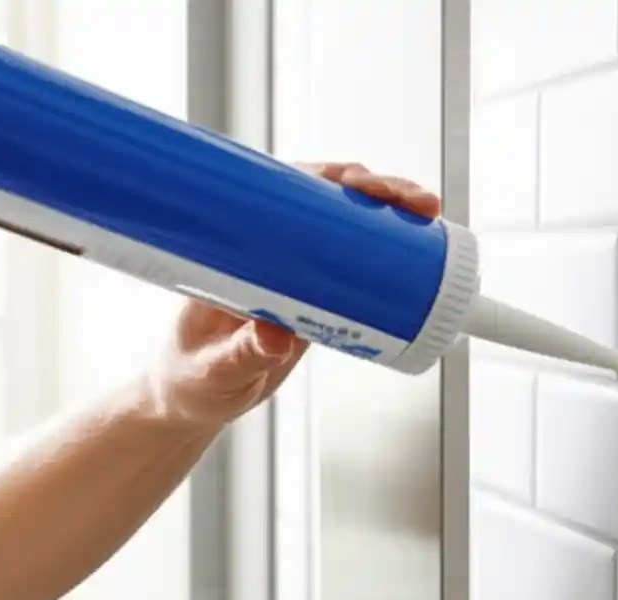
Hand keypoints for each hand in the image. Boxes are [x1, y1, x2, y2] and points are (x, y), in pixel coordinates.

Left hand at [144, 161, 440, 429]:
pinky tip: (421, 251)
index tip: (354, 180)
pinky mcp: (316, 299)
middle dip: (375, 190)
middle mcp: (268, 252)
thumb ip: (241, 354)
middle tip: (411, 201)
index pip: (283, 195)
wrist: (194, 401)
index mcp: (234, 250)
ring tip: (427, 217)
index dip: (325, 180)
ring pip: (351, 229)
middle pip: (328, 201)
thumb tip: (277, 334)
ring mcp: (296, 273)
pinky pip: (357, 266)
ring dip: (392, 217)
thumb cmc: (190, 381)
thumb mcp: (213, 371)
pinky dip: (391, 254)